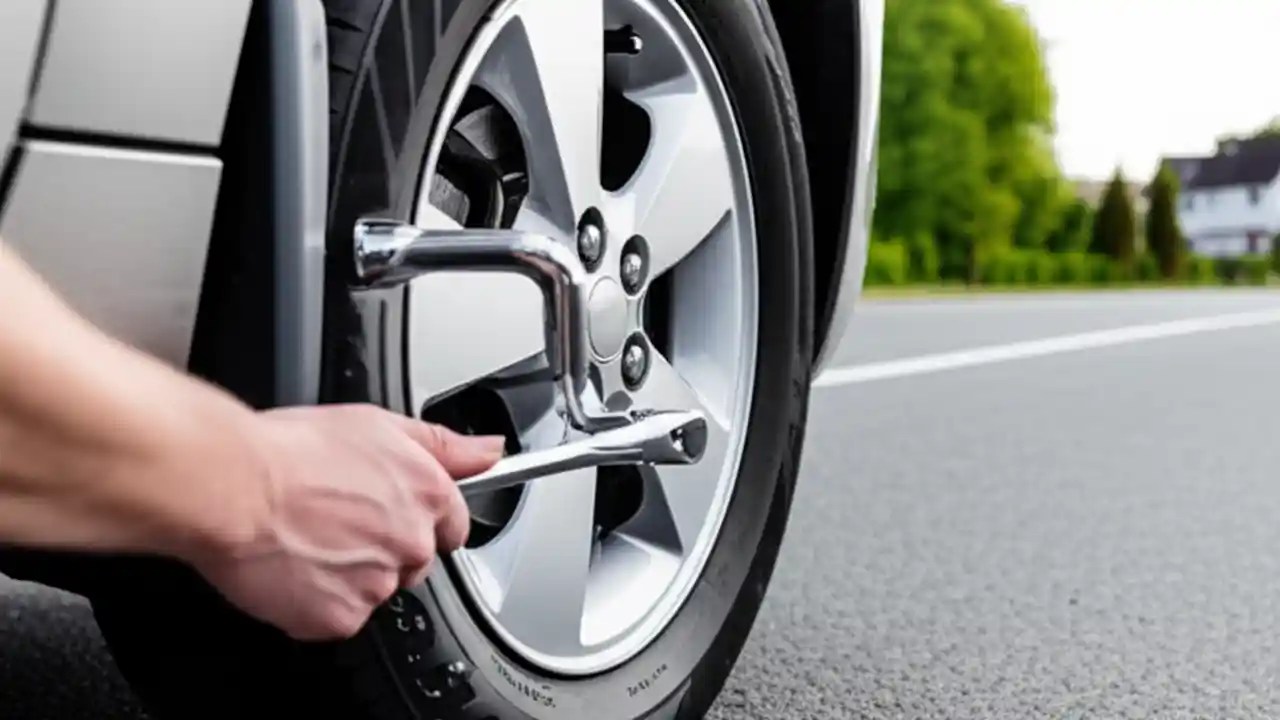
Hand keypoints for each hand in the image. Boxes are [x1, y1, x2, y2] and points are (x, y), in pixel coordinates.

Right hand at [190, 404, 502, 641]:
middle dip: (382, 547)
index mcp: (427, 494)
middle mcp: (411, 541)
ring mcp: (378, 583)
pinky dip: (317, 601)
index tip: (391, 514)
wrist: (233, 488)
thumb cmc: (290, 451)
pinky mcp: (341, 617)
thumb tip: (490, 450)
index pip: (452, 524)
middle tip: (334, 522)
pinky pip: (339, 616)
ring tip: (307, 539)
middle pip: (414, 560)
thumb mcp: (378, 425)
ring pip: (376, 589)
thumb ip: (443, 444)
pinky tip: (295, 568)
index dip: (421, 518)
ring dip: (349, 574)